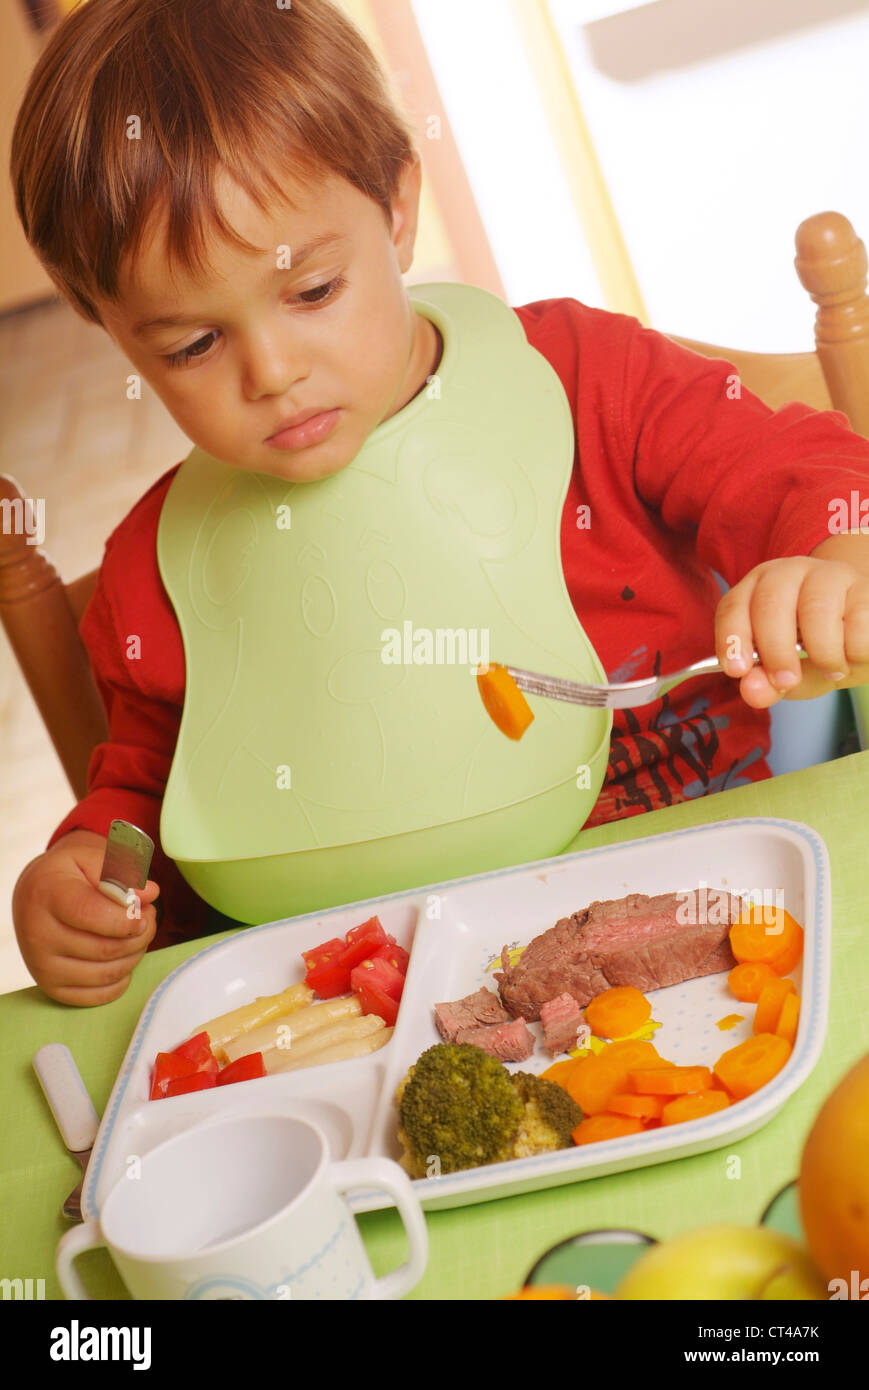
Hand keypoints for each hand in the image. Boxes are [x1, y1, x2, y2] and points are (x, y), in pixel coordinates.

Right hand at [12, 829, 160, 1005]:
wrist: (38, 893)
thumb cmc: (72, 872)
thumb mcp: (95, 856)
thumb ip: (124, 870)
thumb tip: (148, 895)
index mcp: (47, 894)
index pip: (91, 914)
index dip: (127, 918)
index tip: (143, 912)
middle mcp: (38, 934)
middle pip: (106, 948)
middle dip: (140, 934)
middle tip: (147, 917)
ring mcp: (42, 965)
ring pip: (107, 973)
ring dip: (135, 954)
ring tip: (136, 932)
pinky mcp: (51, 987)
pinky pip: (100, 995)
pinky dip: (122, 977)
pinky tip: (122, 955)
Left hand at [713, 555, 868, 708]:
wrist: (866, 630)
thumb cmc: (820, 647)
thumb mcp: (791, 672)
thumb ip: (769, 684)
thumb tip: (752, 692)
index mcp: (758, 589)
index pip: (733, 606)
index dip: (732, 638)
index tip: (738, 670)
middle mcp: (789, 573)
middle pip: (770, 604)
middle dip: (775, 651)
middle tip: (786, 681)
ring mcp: (829, 574)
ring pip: (816, 609)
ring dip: (823, 653)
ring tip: (832, 670)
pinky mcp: (864, 587)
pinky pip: (858, 620)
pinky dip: (855, 650)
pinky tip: (854, 654)